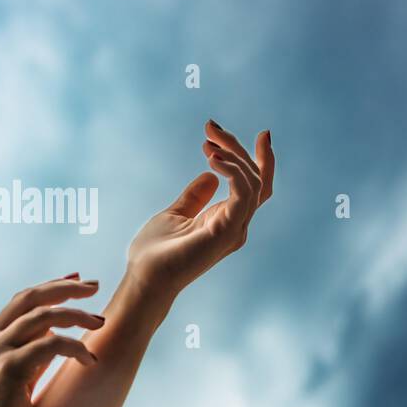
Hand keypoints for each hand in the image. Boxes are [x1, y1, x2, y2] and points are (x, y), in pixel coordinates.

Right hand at [0, 275, 104, 406]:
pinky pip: (50, 344)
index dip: (50, 287)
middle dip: (65, 288)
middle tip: (94, 286)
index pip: (20, 301)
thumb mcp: (11, 383)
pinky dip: (74, 348)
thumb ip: (27, 358)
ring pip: (43, 316)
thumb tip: (52, 338)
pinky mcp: (8, 369)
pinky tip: (89, 361)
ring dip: (76, 315)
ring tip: (100, 323)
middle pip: (30, 298)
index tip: (75, 280)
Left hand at [126, 120, 274, 297]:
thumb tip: (208, 175)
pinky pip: (243, 193)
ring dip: (234, 155)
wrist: (145, 279)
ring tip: (208, 141)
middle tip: (211, 127)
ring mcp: (234, 229)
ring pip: (253, 182)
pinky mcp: (227, 231)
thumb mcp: (175, 214)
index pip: (255, 186)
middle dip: (238, 148)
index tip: (261, 133)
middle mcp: (236, 224)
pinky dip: (233, 171)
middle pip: (255, 178)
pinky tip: (212, 158)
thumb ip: (194, 196)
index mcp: (227, 220)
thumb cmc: (155, 254)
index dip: (261, 159)